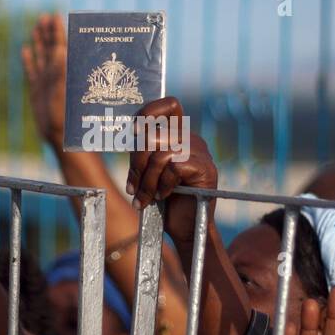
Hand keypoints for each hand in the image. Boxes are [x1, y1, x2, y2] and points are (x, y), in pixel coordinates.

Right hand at [20, 13, 66, 149]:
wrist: (57, 136)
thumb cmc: (65, 117)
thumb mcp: (62, 92)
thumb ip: (62, 71)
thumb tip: (61, 49)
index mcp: (63, 71)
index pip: (61, 45)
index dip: (59, 31)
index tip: (56, 16)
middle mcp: (55, 73)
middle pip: (51, 47)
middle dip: (49, 32)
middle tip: (45, 16)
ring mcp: (45, 81)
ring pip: (41, 56)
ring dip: (39, 41)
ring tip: (37, 26)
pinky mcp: (36, 90)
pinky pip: (31, 71)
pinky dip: (29, 60)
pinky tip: (26, 49)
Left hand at [124, 97, 216, 244]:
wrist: (188, 229)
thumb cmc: (167, 201)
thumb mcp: (150, 172)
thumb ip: (144, 153)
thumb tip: (129, 137)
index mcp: (179, 134)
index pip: (168, 105)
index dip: (148, 112)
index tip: (135, 135)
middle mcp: (191, 138)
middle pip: (154, 134)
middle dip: (137, 163)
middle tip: (133, 187)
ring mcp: (201, 152)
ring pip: (161, 153)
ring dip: (147, 180)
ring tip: (145, 198)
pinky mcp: (205, 169)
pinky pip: (173, 167)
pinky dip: (162, 184)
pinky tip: (163, 196)